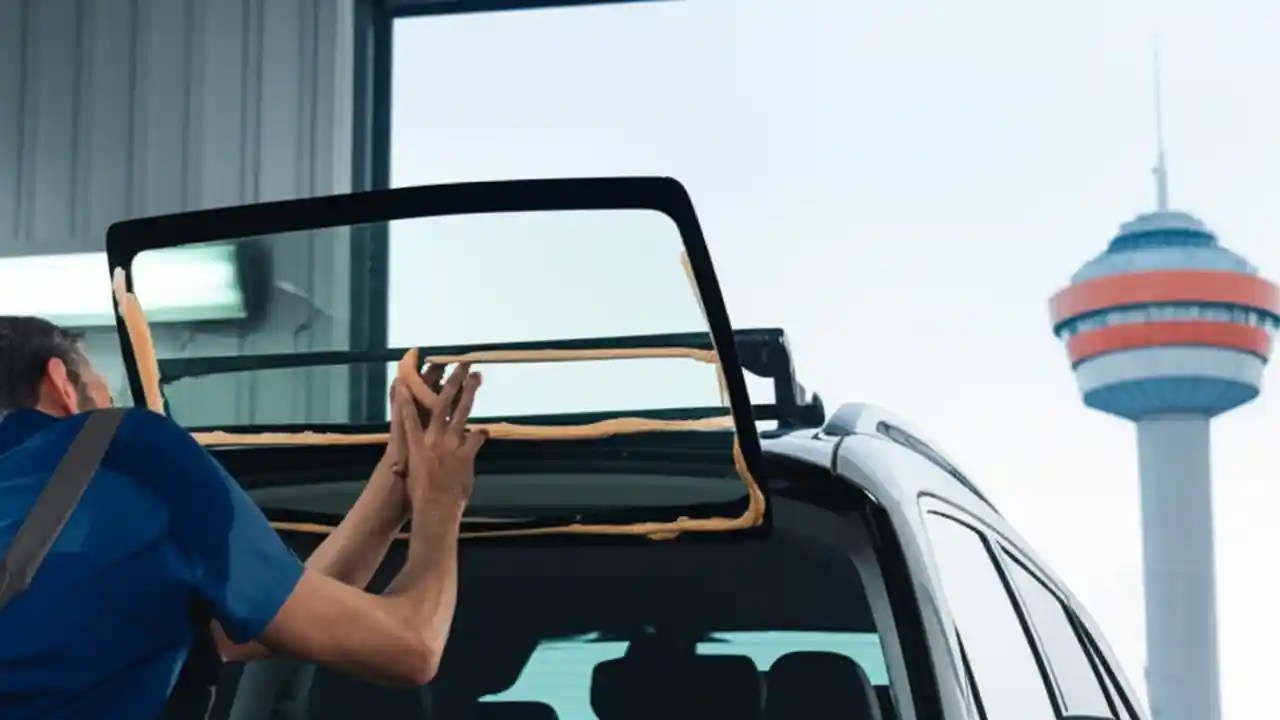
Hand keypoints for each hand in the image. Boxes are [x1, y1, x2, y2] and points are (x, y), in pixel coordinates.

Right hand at [393, 363, 487, 506]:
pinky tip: (486, 431)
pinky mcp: (465, 455)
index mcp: (415, 445)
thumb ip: (408, 463)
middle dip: (450, 382)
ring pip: (461, 413)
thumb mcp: (409, 475)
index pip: (409, 416)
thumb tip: (398, 465)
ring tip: (476, 376)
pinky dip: (481, 434)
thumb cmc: (419, 497)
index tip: (405, 381)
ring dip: (468, 393)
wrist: (434, 510)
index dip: (407, 398)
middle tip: (459, 365)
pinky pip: (476, 437)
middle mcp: (432, 440)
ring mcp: (450, 446)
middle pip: (441, 404)